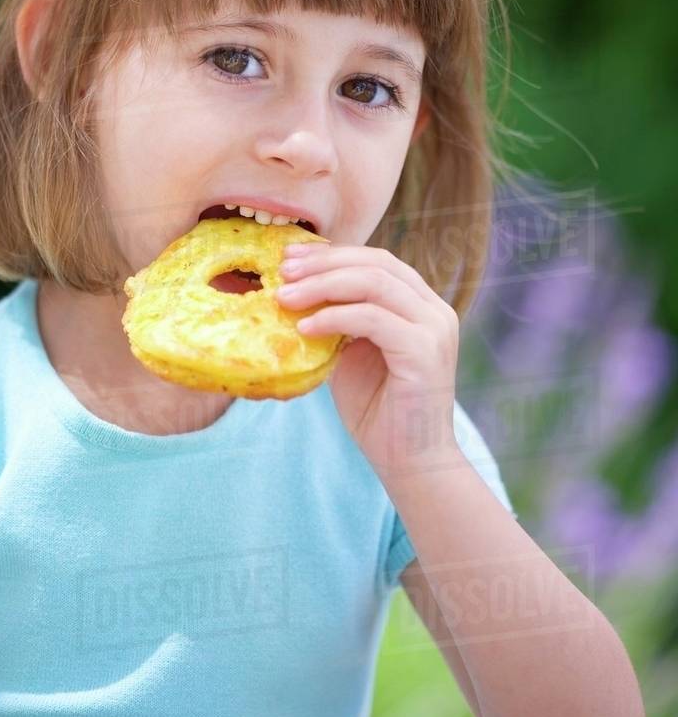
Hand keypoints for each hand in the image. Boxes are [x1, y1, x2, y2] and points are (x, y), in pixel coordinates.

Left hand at [275, 242, 459, 475]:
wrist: (409, 462)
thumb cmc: (378, 411)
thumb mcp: (353, 353)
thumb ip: (340, 320)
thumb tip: (295, 290)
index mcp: (420, 305)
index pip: (377, 261)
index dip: (332, 254)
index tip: (290, 258)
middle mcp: (434, 310)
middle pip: (376, 264)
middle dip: (324, 263)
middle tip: (283, 271)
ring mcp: (434, 328)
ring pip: (373, 284)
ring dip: (322, 286)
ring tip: (284, 297)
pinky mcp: (425, 351)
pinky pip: (372, 318)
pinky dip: (334, 317)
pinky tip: (305, 327)